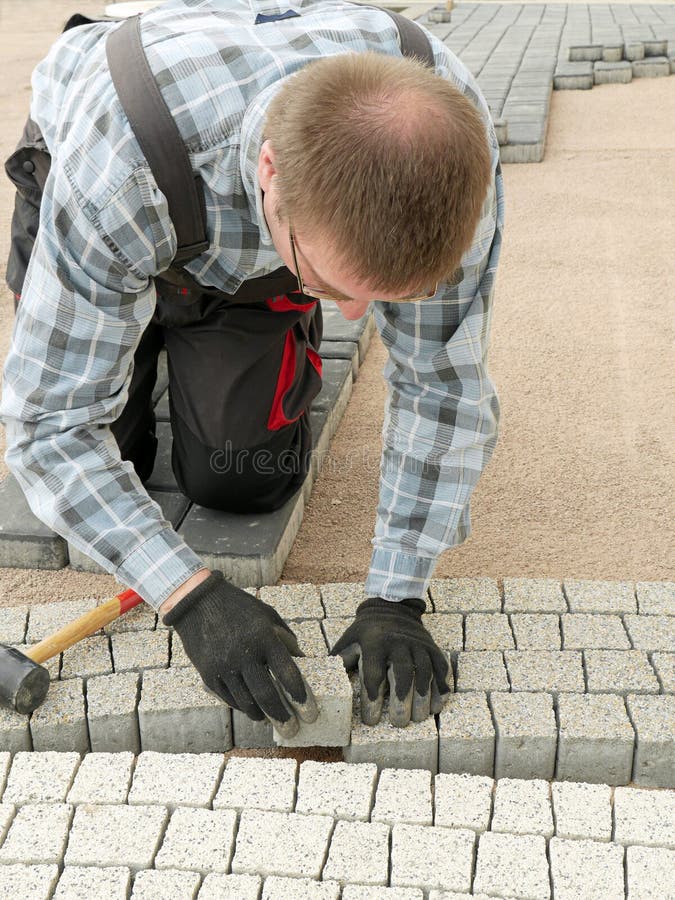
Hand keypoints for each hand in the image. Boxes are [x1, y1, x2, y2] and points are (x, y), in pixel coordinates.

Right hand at [162, 571, 317, 737]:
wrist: (197, 602)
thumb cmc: (239, 607)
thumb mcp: (267, 615)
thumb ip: (286, 638)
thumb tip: (302, 662)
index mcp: (264, 637)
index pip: (287, 673)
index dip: (301, 696)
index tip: (310, 711)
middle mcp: (244, 654)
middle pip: (266, 695)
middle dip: (283, 717)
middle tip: (292, 729)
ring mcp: (224, 666)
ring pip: (246, 703)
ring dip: (262, 716)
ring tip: (272, 720)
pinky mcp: (208, 675)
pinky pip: (229, 700)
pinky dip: (243, 707)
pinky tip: (252, 710)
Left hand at [330, 596, 450, 726]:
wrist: (391, 605)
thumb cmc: (365, 632)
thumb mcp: (348, 641)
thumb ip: (339, 663)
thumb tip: (320, 688)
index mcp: (373, 643)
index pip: (373, 674)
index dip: (372, 698)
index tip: (371, 720)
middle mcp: (397, 641)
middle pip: (402, 673)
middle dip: (402, 700)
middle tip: (399, 723)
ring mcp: (417, 643)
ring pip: (424, 671)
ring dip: (423, 696)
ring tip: (419, 718)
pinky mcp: (432, 646)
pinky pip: (440, 666)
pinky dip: (441, 686)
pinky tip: (437, 705)